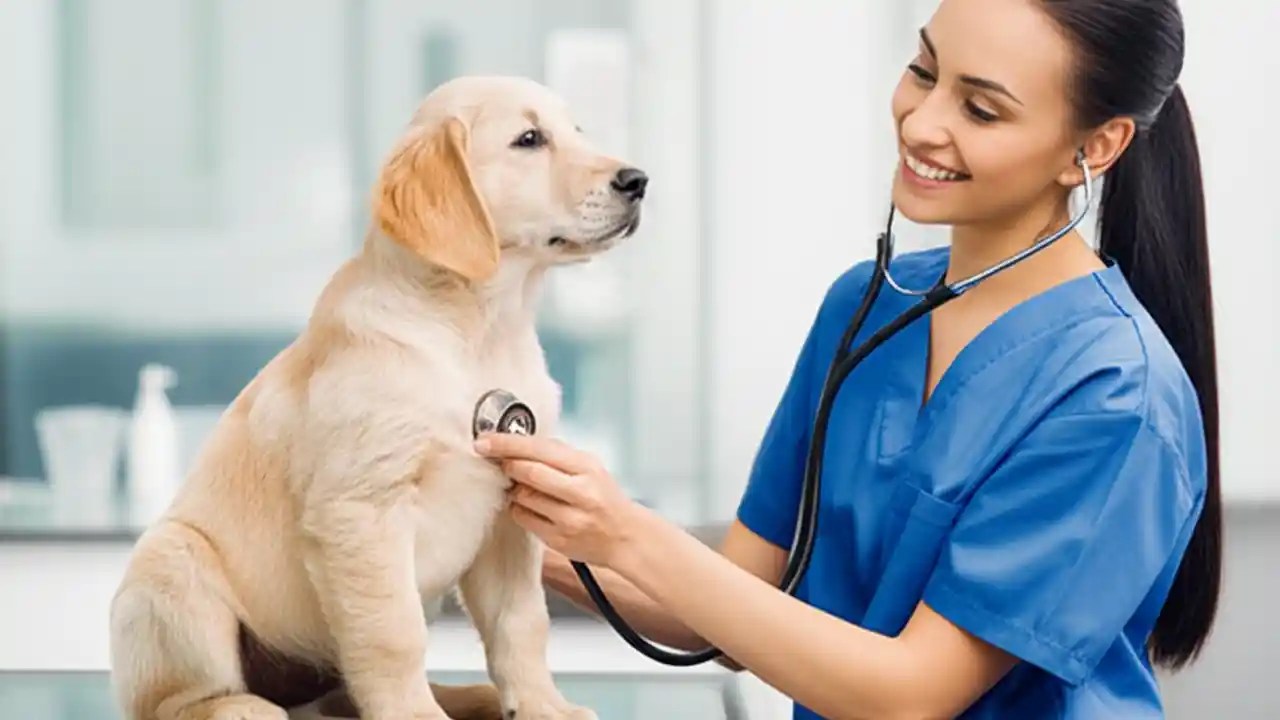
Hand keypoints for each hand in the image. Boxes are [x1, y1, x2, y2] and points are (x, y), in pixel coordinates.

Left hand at [473, 433, 643, 568]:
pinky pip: (524, 518)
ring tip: (520, 485)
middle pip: (528, 472)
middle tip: (494, 460)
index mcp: (587, 468)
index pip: (539, 449)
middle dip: (505, 464)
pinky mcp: (558, 539)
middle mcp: (580, 492)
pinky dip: (519, 508)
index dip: (507, 443)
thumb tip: (519, 442)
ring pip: (523, 496)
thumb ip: (558, 455)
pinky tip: (528, 504)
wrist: (625, 536)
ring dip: (513, 488)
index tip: (485, 440)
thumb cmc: (604, 498)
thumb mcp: (591, 468)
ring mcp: (569, 518)